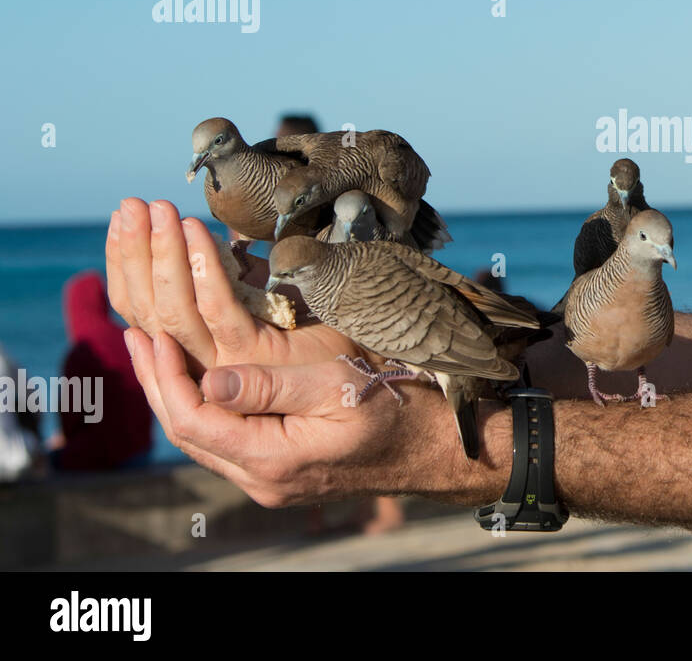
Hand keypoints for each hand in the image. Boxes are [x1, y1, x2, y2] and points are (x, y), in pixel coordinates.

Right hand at [106, 198, 354, 369]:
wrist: (376, 378)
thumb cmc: (329, 344)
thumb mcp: (277, 308)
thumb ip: (242, 286)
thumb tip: (212, 243)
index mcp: (199, 352)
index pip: (140, 310)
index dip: (125, 267)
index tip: (123, 221)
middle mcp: (205, 365)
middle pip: (148, 310)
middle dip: (133, 254)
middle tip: (130, 206)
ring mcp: (229, 365)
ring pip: (172, 311)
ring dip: (160, 255)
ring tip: (155, 210)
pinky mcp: (259, 357)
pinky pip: (220, 310)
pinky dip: (204, 268)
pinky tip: (195, 231)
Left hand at [123, 327, 506, 506]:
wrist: (436, 450)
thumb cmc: (397, 410)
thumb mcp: (337, 388)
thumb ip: (272, 387)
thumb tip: (210, 382)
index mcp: (272, 460)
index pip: (192, 421)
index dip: (164, 377)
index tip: (150, 333)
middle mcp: (262, 478)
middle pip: (186, 432)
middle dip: (157, 382)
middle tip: (135, 334)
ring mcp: (270, 476)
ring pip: (201, 436)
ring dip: (174, 391)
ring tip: (154, 348)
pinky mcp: (281, 467)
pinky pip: (223, 436)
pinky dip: (202, 402)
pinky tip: (198, 375)